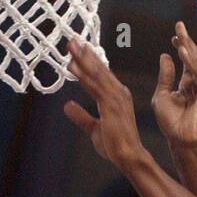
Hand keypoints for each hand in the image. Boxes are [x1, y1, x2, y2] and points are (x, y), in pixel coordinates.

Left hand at [64, 41, 144, 169]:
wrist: (129, 157)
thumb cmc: (116, 145)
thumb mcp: (94, 128)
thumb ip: (81, 116)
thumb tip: (67, 105)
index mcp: (116, 96)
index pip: (100, 75)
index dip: (88, 62)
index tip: (77, 50)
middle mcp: (118, 93)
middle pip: (99, 69)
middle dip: (85, 54)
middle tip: (72, 40)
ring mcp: (116, 97)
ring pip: (96, 73)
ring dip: (82, 59)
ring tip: (71, 45)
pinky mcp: (111, 104)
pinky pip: (94, 86)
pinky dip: (83, 75)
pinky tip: (73, 66)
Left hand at [151, 21, 196, 147]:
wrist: (180, 142)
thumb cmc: (171, 124)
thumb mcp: (161, 95)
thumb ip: (165, 76)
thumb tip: (165, 55)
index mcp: (188, 85)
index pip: (186, 61)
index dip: (180, 47)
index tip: (173, 36)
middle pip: (193, 58)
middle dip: (186, 41)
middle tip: (179, 25)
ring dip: (188, 48)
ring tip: (179, 35)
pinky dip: (191, 62)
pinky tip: (183, 51)